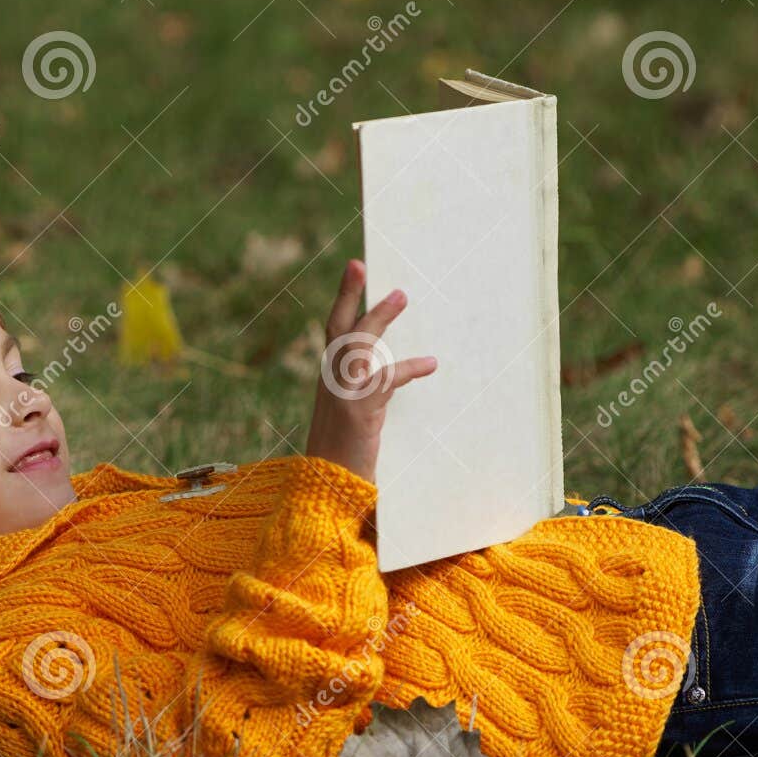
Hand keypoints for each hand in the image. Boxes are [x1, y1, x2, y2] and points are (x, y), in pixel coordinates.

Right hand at [303, 259, 436, 484]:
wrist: (327, 492)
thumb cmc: (344, 458)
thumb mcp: (352, 418)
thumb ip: (364, 394)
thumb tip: (387, 376)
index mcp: (330, 380)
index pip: (334, 332)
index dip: (344, 302)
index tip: (355, 271)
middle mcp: (330, 382)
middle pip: (337, 328)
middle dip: (347, 295)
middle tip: (357, 264)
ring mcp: (341, 395)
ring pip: (356, 345)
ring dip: (378, 318)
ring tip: (400, 295)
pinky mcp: (357, 412)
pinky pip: (383, 381)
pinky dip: (407, 369)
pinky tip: (429, 363)